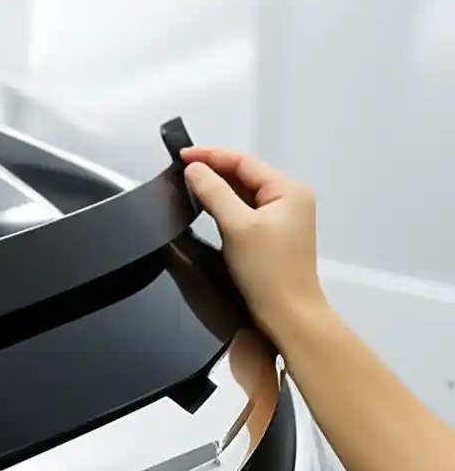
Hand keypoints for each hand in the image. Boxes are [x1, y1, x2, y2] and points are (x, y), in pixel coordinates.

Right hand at [181, 147, 329, 343]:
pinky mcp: (271, 235)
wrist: (288, 314)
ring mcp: (282, 218)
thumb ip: (214, 193)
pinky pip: (244, 211)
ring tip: (189, 187)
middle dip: (213, 171)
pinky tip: (207, 208)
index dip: (211, 156)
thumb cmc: (271, 273)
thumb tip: (195, 170)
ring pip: (243, 193)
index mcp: (288, 191)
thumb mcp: (237, 226)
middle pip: (244, 174)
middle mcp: (289, 200)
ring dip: (218, 189)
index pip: (244, 161)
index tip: (183, 156)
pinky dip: (224, 206)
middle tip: (182, 171)